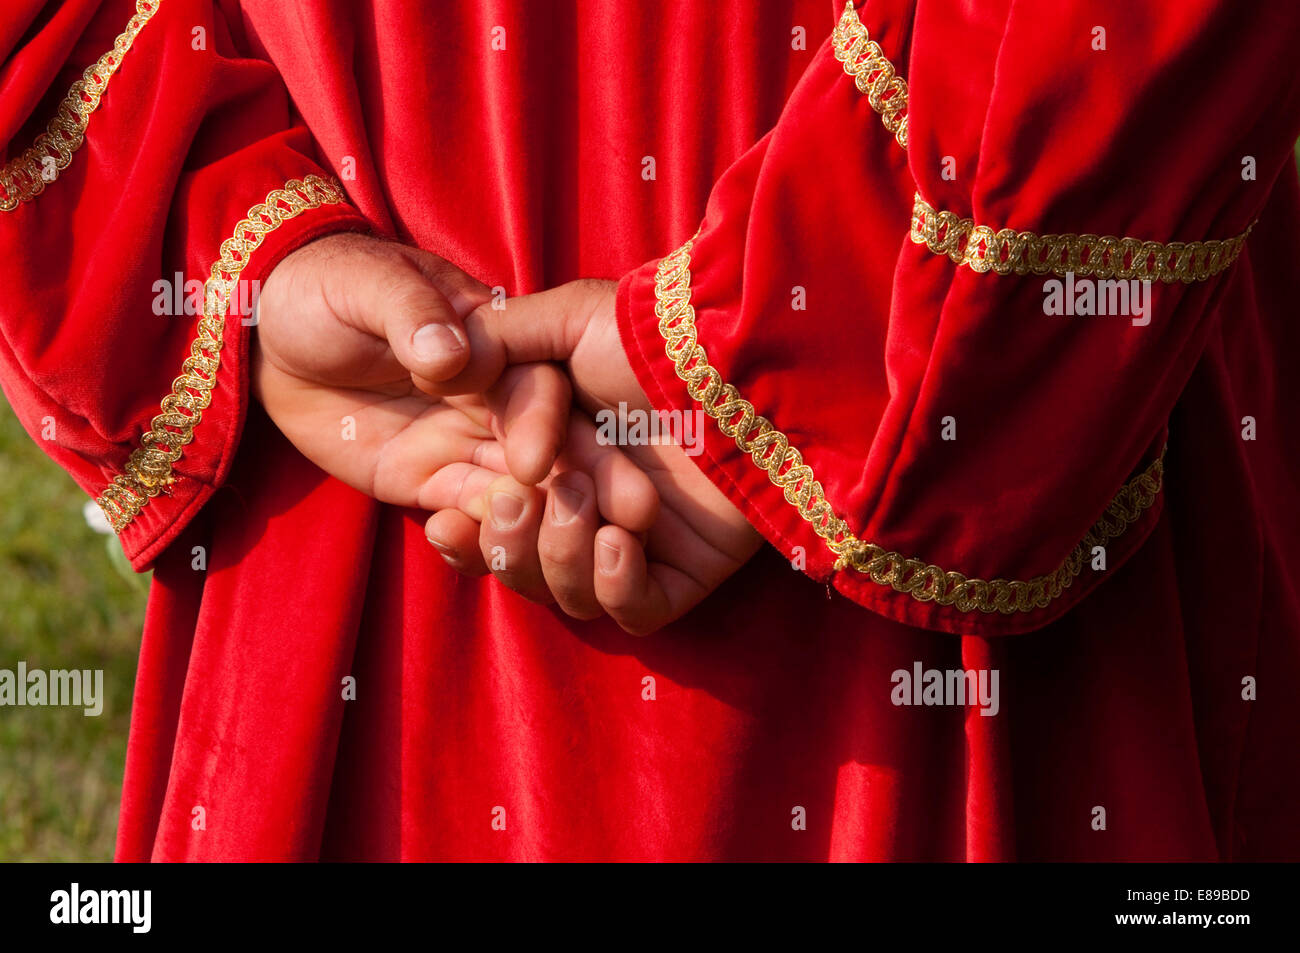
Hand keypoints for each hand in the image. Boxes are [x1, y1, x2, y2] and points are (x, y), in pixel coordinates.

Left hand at [253, 233, 656, 530]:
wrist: (271, 330)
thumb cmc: (326, 285)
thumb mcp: (367, 286)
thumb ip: (413, 315)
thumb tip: (451, 354)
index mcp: (497, 342)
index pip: (537, 385)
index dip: (546, 421)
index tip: (534, 460)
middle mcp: (494, 398)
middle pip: (551, 445)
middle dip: (583, 485)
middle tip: (622, 524)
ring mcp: (463, 442)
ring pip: (518, 490)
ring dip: (538, 523)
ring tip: (555, 560)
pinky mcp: (429, 480)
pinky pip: (465, 514)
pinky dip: (478, 537)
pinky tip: (481, 554)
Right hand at [424, 279, 762, 634]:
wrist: (742, 362)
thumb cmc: (655, 336)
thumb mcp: (568, 320)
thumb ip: (501, 341)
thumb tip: (440, 373)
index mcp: (551, 467)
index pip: (490, 525)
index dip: (464, 536)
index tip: (448, 518)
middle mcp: (588, 513)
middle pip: (523, 569)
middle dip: (513, 544)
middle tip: (524, 499)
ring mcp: (636, 547)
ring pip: (572, 595)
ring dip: (563, 557)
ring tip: (585, 502)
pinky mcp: (683, 574)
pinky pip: (635, 612)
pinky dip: (617, 586)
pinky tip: (620, 542)